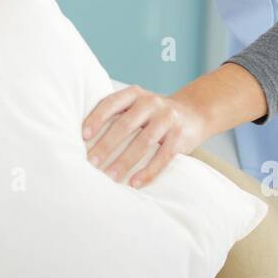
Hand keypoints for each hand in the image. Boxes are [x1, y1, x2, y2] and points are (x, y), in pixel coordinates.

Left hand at [82, 84, 207, 188]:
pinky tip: (135, 183)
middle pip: (126, 124)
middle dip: (107, 145)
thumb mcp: (136, 106)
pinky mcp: (180, 136)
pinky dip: (148, 171)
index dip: (97, 118)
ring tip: (111, 177)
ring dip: (125, 161)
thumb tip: (83, 139)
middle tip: (91, 162)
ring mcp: (167, 118)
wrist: (193, 113)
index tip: (83, 136)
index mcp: (135, 94)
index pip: (112, 103)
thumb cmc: (153, 114)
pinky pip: (163, 156)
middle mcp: (151, 102)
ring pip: (144, 141)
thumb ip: (116, 114)